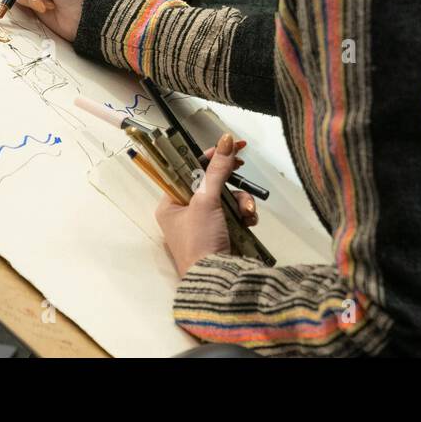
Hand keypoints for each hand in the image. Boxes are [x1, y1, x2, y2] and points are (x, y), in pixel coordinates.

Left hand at [155, 134, 255, 276]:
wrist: (216, 281)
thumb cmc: (200, 240)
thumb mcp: (206, 201)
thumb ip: (217, 170)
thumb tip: (225, 140)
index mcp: (170, 204)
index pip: (187, 170)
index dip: (208, 157)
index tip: (228, 146)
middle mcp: (184, 213)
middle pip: (210, 183)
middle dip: (229, 182)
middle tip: (241, 165)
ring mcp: (203, 225)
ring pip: (226, 198)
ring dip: (240, 201)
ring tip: (247, 212)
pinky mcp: (220, 235)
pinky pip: (234, 214)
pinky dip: (244, 214)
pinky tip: (249, 220)